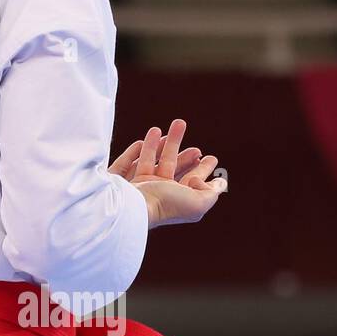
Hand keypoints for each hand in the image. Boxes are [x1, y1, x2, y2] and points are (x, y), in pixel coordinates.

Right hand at [110, 120, 225, 228]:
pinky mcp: (120, 181)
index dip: (203, 169)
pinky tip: (144, 141)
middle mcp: (157, 194)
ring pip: (150, 162)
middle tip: (187, 132)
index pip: (191, 182)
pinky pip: (126, 164)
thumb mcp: (198, 203)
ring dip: (160, 145)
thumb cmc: (165, 205)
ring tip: (167, 128)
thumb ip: (211, 193)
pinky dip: (135, 152)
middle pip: (172, 168)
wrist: (131, 207)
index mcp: (175, 200)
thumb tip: (216, 184)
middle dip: (182, 151)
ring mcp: (138, 188)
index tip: (212, 157)